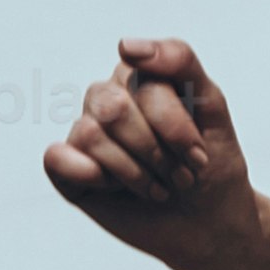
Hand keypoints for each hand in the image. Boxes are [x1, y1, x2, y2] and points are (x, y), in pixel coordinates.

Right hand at [41, 33, 260, 258]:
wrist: (208, 223)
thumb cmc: (211, 163)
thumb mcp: (212, 104)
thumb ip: (178, 60)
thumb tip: (124, 46)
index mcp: (138, 74)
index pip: (144, 81)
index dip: (175, 127)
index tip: (199, 155)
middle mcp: (106, 97)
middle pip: (114, 108)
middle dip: (155, 152)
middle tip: (179, 176)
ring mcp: (85, 131)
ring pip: (91, 134)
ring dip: (134, 173)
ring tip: (157, 187)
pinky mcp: (67, 168)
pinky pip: (57, 158)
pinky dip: (92, 177)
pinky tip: (115, 188)